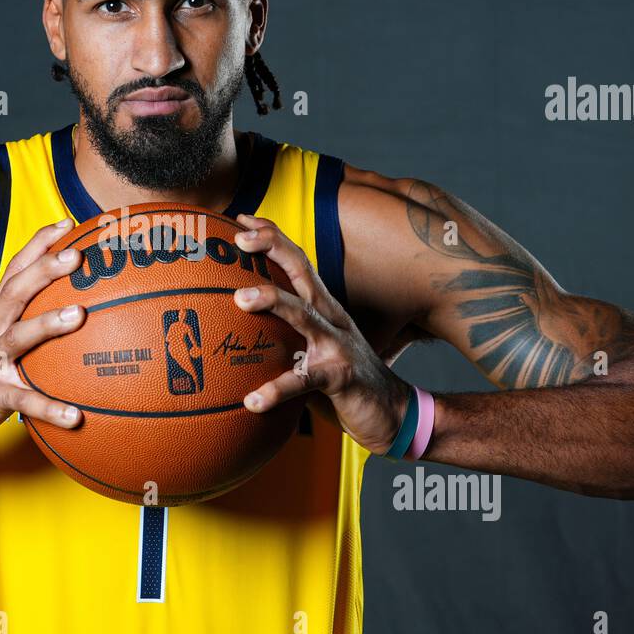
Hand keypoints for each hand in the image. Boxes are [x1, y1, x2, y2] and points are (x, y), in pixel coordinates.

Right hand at [0, 218, 86, 464]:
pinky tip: (75, 416)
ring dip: (46, 324)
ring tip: (80, 315)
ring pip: (15, 339)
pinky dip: (48, 408)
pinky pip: (20, 402)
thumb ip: (22, 331)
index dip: (37, 246)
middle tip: (76, 254)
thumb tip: (70, 317)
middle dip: (43, 269)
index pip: (13, 274)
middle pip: (13, 294)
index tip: (67, 224)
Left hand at [231, 212, 411, 455]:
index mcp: (324, 310)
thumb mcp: (314, 351)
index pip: (298, 263)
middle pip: (302, 272)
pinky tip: (251, 402)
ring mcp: (338, 345)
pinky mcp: (341, 377)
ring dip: (272, 301)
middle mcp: (332, 319)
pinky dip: (276, 390)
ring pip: (303, 315)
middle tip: (239, 238)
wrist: (395, 413)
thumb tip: (239, 335)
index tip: (242, 219)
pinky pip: (304, 380)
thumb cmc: (345, 381)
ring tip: (239, 299)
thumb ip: (285, 338)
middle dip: (273, 248)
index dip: (273, 238)